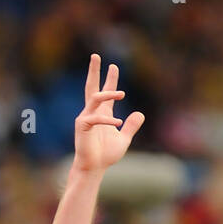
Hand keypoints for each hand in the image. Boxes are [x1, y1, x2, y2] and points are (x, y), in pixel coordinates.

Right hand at [75, 54, 144, 173]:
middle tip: (96, 56)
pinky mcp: (82, 126)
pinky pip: (96, 118)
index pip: (106, 93)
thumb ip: (131, 126)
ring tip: (121, 93)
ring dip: (108, 94)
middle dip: (94, 71)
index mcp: (102, 114)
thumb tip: (140, 114)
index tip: (113, 66)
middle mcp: (92, 112)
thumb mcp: (123, 139)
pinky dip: (108, 120)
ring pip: (95, 98)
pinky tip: (119, 123)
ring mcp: (86, 117)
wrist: (94, 167)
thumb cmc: (106, 155)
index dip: (110, 80)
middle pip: (92, 87)